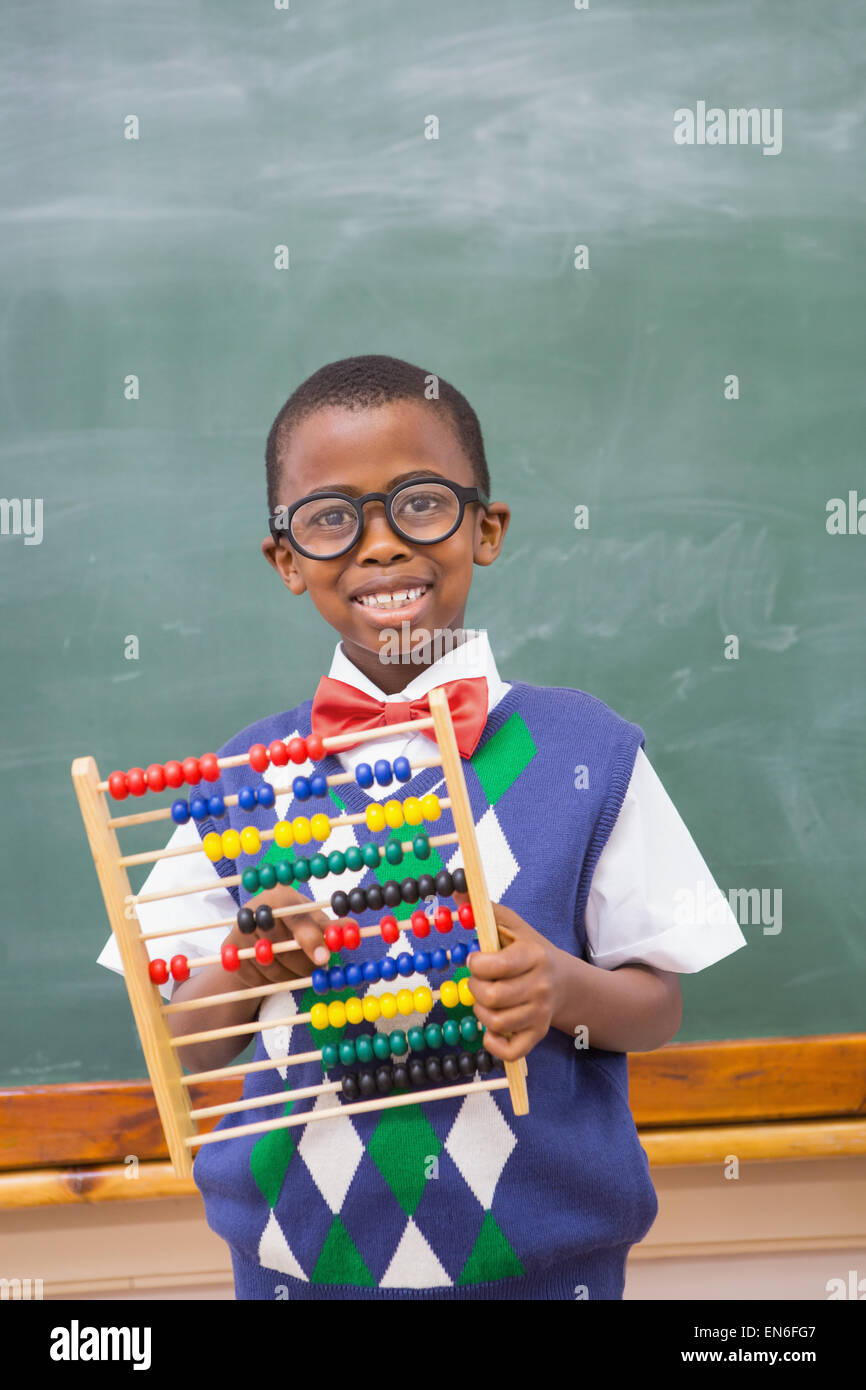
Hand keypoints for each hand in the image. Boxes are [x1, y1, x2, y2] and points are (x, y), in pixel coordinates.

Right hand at [224, 883, 350, 989]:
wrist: (257, 929)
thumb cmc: (293, 922)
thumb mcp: (313, 920)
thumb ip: (332, 927)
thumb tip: (354, 930)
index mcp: (281, 896)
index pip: (296, 918)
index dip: (311, 939)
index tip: (325, 959)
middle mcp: (256, 909)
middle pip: (283, 947)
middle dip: (304, 965)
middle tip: (317, 970)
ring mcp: (239, 929)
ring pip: (270, 966)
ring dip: (290, 976)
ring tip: (301, 972)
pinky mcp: (229, 950)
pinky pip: (256, 977)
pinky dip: (271, 981)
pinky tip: (280, 973)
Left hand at [458, 895, 558, 1061]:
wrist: (565, 982)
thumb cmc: (530, 950)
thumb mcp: (512, 925)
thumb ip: (485, 910)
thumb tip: (455, 891)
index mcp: (534, 956)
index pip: (493, 966)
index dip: (475, 964)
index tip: (476, 959)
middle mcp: (541, 986)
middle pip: (491, 997)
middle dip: (475, 987)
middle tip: (479, 980)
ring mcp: (541, 1013)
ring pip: (496, 1023)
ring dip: (481, 1012)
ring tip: (486, 1000)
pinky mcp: (539, 1035)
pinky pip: (510, 1051)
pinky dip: (493, 1043)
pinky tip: (491, 1029)